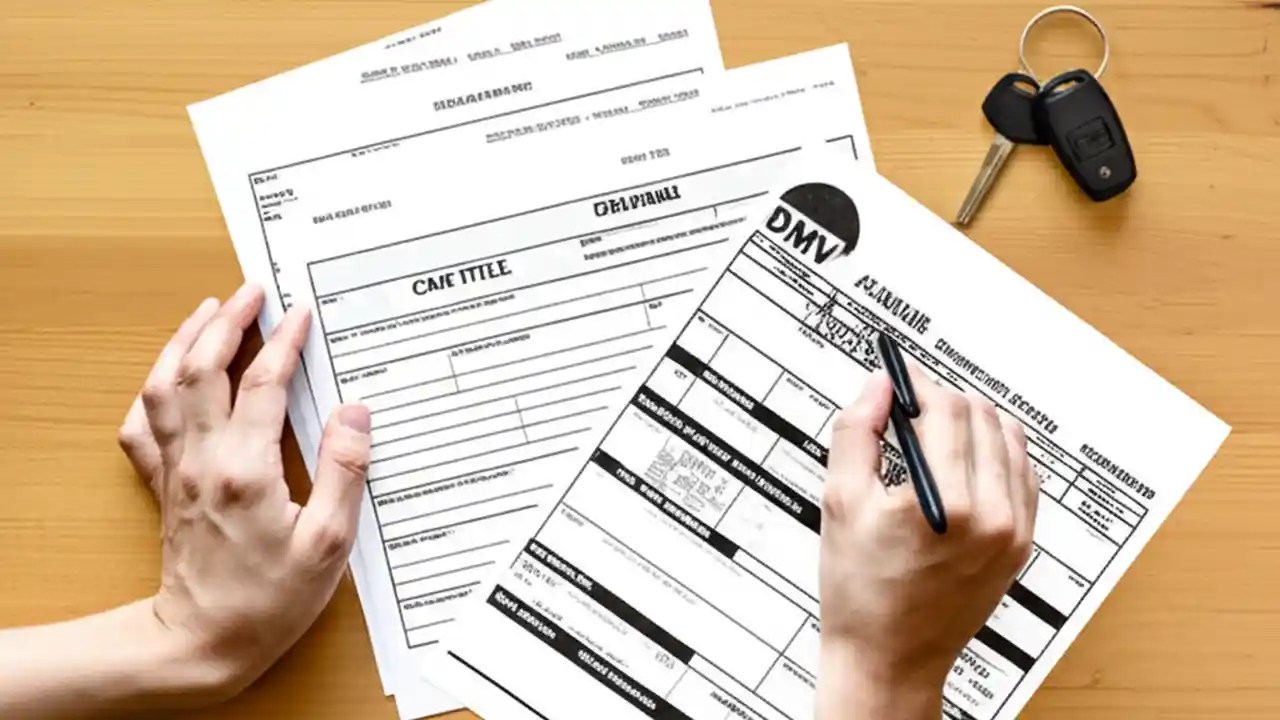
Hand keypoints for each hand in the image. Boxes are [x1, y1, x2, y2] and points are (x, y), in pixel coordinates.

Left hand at [116, 282, 371, 701]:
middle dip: (226, 321)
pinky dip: (152, 392)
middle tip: (251, 291)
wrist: (202, 641)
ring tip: (207, 312)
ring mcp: (176, 472)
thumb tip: (354, 412)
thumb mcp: (328, 543)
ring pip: (165, 387)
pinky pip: (143, 427)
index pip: (263, 383)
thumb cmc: (270, 599)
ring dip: (184, 342)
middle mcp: (202, 460)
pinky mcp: (164, 488)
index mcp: (246, 469)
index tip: (301, 313)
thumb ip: (344, 472)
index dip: (284, 341)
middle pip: (202, 369)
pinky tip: (167, 379)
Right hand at [816, 367, 1038, 718]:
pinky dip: (996, 453)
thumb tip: (877, 387)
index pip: (945, 408)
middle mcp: (992, 515)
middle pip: (979, 416)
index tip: (897, 375)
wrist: (890, 658)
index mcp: (947, 504)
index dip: (917, 382)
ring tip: (932, 433)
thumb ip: (855, 434)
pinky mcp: (1022, 543)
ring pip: (1007, 438)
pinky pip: (1023, 473)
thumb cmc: (862, 593)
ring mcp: (1014, 531)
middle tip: (905, 406)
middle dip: (940, 400)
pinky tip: (964, 460)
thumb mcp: (840, 504)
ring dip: (971, 422)